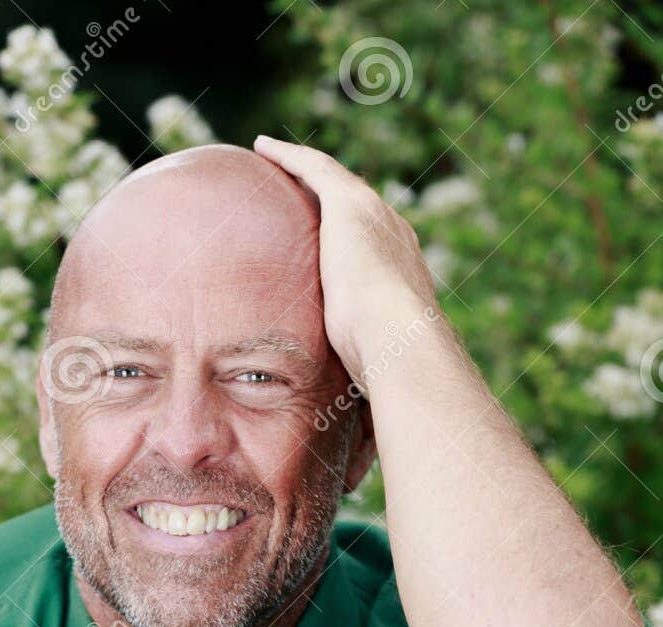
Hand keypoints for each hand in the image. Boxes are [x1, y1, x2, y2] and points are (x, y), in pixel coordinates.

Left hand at [252, 134, 440, 385]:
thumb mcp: (372, 371)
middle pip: (353, 209)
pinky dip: (288, 157)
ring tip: (275, 162)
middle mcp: (393, 236)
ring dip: (304, 171)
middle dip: (328, 198)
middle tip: (299, 191)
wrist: (400, 344)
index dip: (348, 242)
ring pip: (333, 182)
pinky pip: (313, 169)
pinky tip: (261, 150)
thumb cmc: (391, 372)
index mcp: (401, 273)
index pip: (371, 249)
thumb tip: (361, 440)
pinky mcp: (349, 204)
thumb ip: (363, 381)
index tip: (328, 245)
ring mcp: (374, 216)